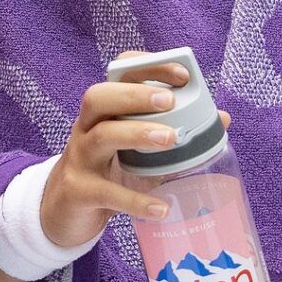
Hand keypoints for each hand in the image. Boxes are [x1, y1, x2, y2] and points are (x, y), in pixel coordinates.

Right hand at [39, 52, 227, 250]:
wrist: (61, 213)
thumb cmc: (105, 173)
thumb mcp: (134, 151)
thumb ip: (172, 133)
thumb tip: (220, 119)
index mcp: (103, 113)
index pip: (118, 76)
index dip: (147, 68)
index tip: (182, 75)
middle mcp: (87, 129)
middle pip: (99, 98)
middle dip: (135, 95)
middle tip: (170, 101)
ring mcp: (80, 159)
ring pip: (100, 136)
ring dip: (136, 133)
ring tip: (170, 139)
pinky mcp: (79, 192)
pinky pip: (106, 192)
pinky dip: (135, 201)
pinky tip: (161, 208)